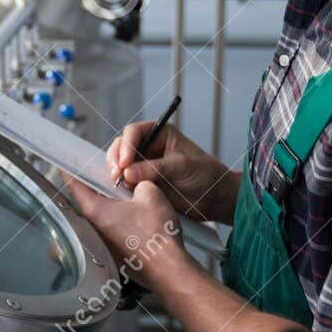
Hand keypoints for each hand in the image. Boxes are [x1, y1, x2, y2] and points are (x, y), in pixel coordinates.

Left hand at [63, 177, 188, 294]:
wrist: (168, 268)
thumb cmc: (157, 235)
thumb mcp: (151, 194)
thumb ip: (140, 182)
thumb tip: (138, 185)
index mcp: (96, 211)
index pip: (75, 186)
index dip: (71, 171)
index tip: (66, 165)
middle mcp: (95, 229)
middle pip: (88, 201)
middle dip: (97, 187)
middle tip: (106, 177)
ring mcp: (104, 243)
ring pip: (102, 217)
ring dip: (111, 205)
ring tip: (126, 196)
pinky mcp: (115, 253)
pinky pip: (113, 230)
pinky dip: (120, 221)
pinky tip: (136, 218)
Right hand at [106, 121, 237, 223]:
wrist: (214, 198)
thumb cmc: (206, 175)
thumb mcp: (182, 167)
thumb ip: (155, 168)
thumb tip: (128, 173)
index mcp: (160, 133)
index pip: (134, 132)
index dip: (126, 146)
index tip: (125, 163)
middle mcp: (149, 147)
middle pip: (122, 147)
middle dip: (117, 160)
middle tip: (117, 175)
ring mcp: (144, 164)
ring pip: (120, 164)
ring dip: (116, 173)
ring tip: (120, 184)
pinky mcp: (142, 181)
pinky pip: (125, 180)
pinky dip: (121, 185)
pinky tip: (123, 191)